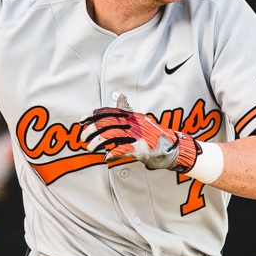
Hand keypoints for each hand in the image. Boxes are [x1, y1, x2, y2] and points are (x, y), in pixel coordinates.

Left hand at [86, 106, 200, 172]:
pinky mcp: (141, 149)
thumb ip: (128, 111)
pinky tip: (106, 157)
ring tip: (90, 149)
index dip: (92, 116)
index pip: (108, 112)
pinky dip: (112, 154)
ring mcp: (137, 135)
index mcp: (132, 116)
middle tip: (83, 138)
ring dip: (97, 143)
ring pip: (110, 136)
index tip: (81, 121)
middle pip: (106, 123)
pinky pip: (122, 150)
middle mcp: (133, 123)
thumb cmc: (155, 136)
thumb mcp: (141, 120)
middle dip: (91, 131)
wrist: (174, 149)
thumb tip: (121, 98)